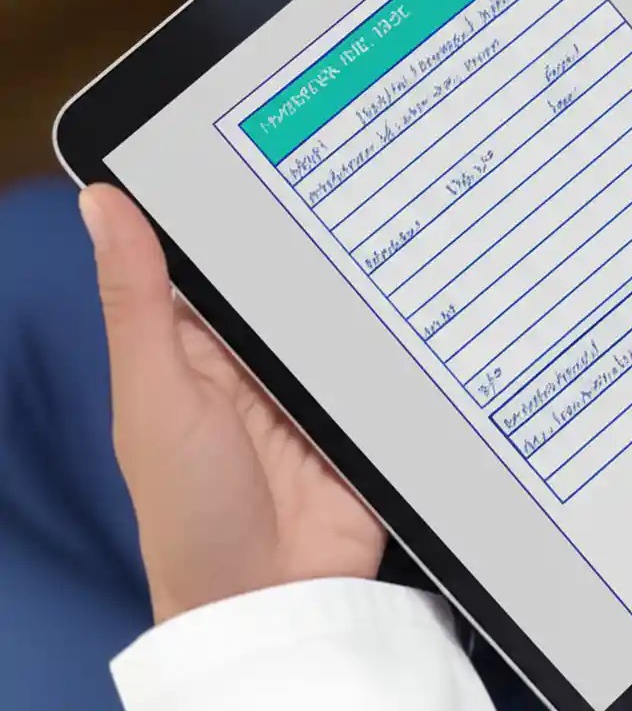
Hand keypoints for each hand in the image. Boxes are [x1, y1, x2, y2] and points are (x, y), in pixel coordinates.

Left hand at [80, 184, 385, 623]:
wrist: (274, 598)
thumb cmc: (191, 509)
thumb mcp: (157, 395)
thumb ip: (138, 302)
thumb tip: (102, 202)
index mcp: (194, 349)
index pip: (209, 258)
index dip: (226, 204)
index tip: (260, 138)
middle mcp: (255, 363)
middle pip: (285, 282)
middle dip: (314, 238)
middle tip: (353, 169)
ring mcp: (313, 388)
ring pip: (338, 315)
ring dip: (360, 284)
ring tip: (397, 217)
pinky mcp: (361, 416)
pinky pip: (381, 362)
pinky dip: (398, 336)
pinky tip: (423, 294)